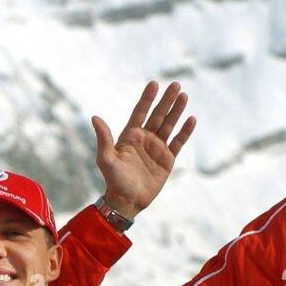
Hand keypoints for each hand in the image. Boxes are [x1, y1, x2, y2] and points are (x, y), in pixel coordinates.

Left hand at [91, 81, 195, 218]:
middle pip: (158, 115)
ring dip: (177, 111)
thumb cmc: (113, 180)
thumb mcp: (106, 159)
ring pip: (169, 125)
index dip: (147, 99)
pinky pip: (178, 142)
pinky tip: (191, 119)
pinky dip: (184, 131)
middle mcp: (144, 139)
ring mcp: (157, 148)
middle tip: (176, 84)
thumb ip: (104, 138)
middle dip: (166, 100)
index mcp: (130, 136)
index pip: (140, 112)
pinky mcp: (167, 159)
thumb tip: (95, 117)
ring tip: (184, 96)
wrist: (127, 201)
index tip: (154, 84)